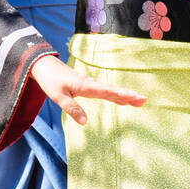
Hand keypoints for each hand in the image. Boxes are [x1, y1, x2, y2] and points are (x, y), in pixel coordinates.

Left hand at [29, 54, 146, 124]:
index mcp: (85, 86)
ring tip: (139, 101)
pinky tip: (122, 100)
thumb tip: (84, 122)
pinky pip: (105, 91)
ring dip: (124, 96)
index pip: (106, 91)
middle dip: (128, 95)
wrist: (45, 66)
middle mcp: (90, 84)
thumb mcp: (57, 96)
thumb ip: (71, 108)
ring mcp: (90, 84)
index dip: (121, 95)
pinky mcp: (88, 85)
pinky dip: (115, 95)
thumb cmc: (50, 80)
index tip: (135, 97)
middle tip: (144, 100)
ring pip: (110, 91)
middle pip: (112, 91)